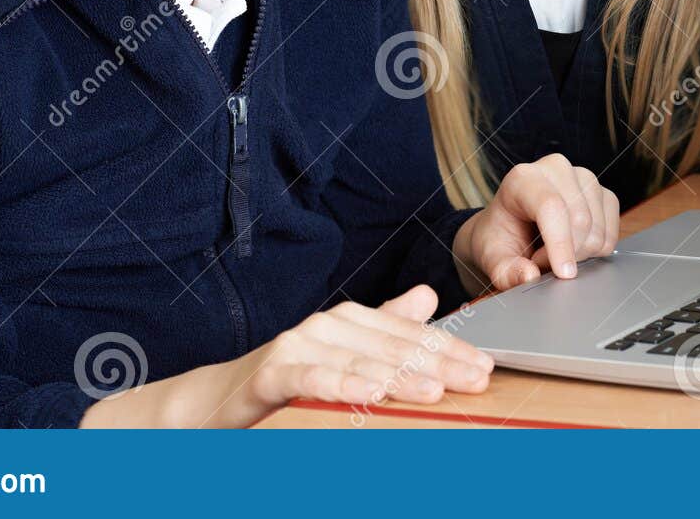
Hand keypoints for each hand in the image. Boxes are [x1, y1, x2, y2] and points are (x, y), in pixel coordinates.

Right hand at [81, 284, 492, 427]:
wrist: (213, 404)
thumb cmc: (285, 382)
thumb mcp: (342, 355)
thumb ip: (384, 328)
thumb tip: (427, 295)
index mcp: (350, 322)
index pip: (411, 335)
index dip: (450, 349)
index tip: (486, 367)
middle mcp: (327, 326)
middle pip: (392, 344)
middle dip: (438, 363)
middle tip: (475, 380)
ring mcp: (298, 345)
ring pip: (358, 360)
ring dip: (399, 375)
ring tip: (436, 390)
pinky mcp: (271, 370)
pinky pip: (312, 378)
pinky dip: (341, 385)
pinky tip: (369, 396)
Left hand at [454, 153, 619, 292]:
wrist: (511, 227)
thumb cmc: (501, 238)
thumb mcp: (492, 259)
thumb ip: (506, 271)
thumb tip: (529, 275)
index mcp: (523, 178)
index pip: (551, 205)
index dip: (560, 243)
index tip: (563, 274)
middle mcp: (556, 169)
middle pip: (580, 220)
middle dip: (565, 254)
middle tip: (540, 261)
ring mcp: (583, 179)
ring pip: (598, 230)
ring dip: (580, 254)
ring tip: (553, 252)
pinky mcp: (603, 194)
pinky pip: (612, 234)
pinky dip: (595, 252)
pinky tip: (574, 247)